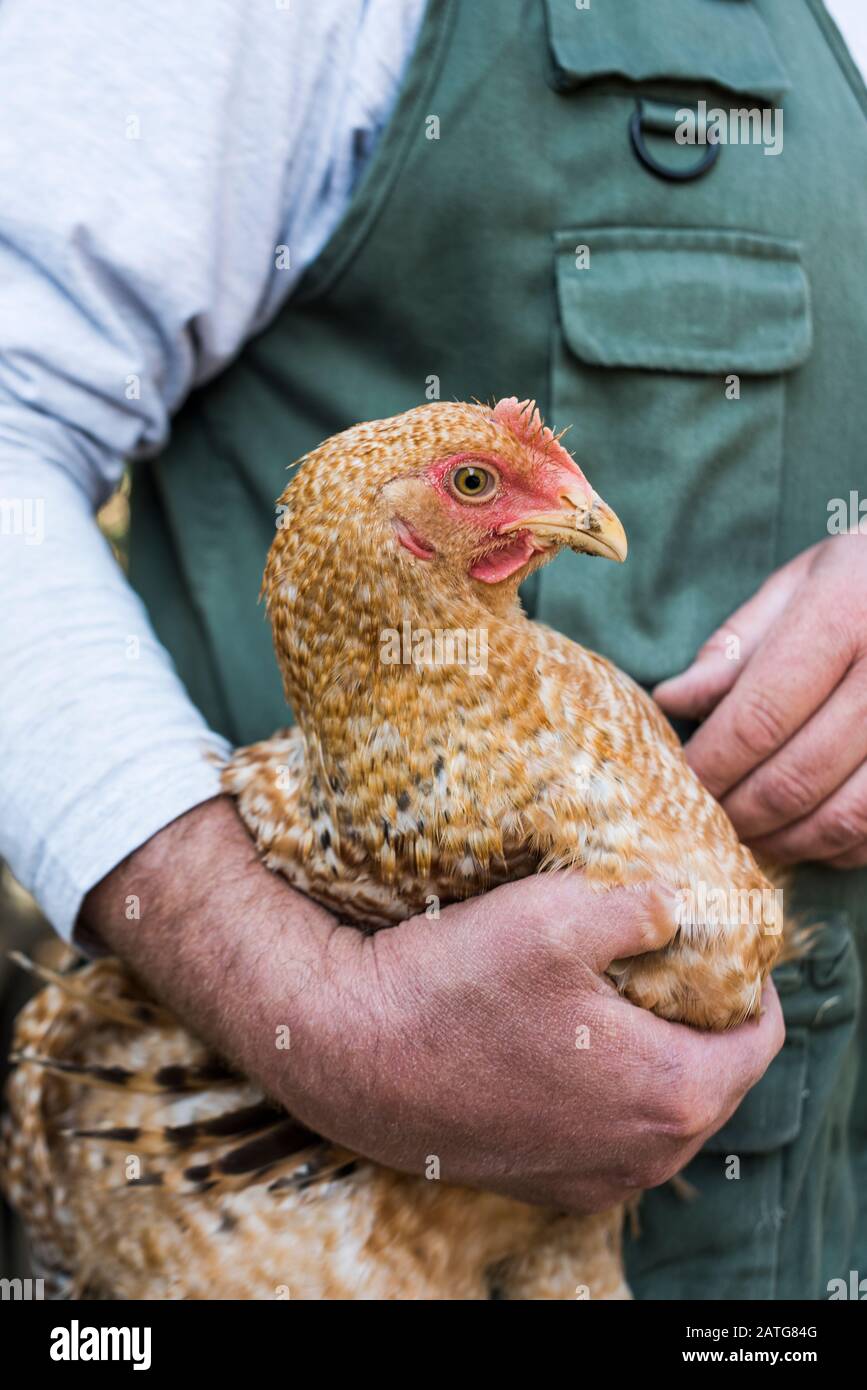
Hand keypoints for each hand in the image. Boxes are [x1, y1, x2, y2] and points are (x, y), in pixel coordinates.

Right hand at [84, 817, 782, 1212]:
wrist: (344, 1053)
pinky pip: (606, 1136)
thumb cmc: (450, 987)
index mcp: (669, 1093)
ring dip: (653, 1057)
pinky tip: (565, 1044)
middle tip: (669, 963)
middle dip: (701, 1021)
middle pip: (713, 1081)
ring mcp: (590, 1180)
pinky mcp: (541, 1185)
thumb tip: (677, 902)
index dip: (747, 984)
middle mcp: (641, 1157)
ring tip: (616, 999)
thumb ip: (641, 906)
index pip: (758, 1040)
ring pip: (659, 1112)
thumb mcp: (555, 914)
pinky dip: (607, 1092)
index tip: (718, 944)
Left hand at [655, 533, 866, 867]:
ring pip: (844, 816)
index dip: (712, 763)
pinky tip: (807, 835)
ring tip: (749, 836)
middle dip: (739, 811)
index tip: (680, 780)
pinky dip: (838, 847)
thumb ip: (737, 644)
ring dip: (786, 841)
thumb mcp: (802, 581)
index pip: (759, 716)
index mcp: (845, 615)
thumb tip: (672, 699)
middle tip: (706, 818)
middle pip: (797, 775)